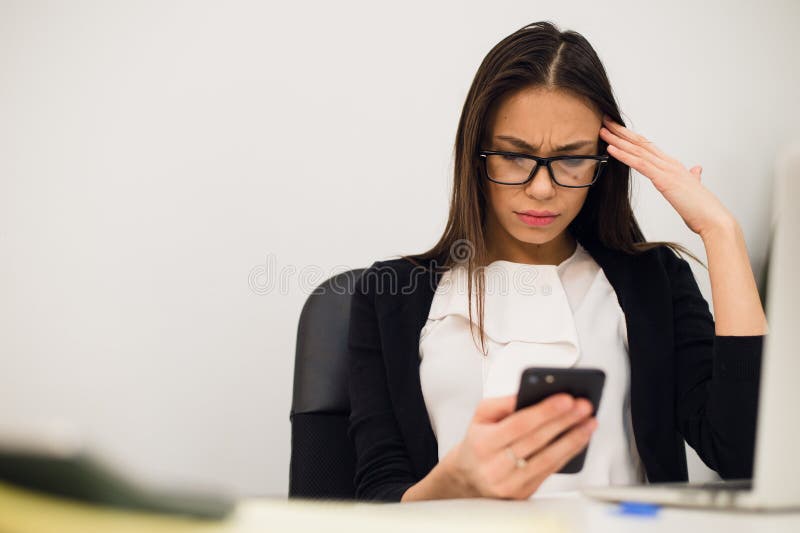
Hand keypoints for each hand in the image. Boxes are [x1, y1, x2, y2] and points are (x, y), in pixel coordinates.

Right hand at [441, 393, 596, 499]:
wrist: (469, 476)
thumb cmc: (479, 441)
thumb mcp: (481, 416)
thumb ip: (503, 403)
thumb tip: (531, 393)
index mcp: (483, 443)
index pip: (519, 425)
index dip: (545, 412)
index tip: (566, 399)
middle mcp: (495, 467)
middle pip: (537, 441)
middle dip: (564, 421)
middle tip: (583, 406)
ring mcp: (511, 484)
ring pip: (548, 460)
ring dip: (573, 439)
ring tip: (589, 422)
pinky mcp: (524, 493)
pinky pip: (551, 471)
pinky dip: (569, 453)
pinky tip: (579, 439)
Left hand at [599, 115, 734, 237]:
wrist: (713, 219)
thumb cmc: (702, 209)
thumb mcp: (693, 189)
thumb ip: (693, 178)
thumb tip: (696, 170)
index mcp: (674, 166)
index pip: (649, 147)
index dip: (632, 137)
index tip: (617, 130)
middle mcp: (669, 164)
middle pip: (641, 143)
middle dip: (622, 132)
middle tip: (606, 121)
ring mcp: (667, 170)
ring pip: (638, 150)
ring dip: (618, 140)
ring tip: (603, 131)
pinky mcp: (664, 180)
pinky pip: (639, 164)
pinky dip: (624, 156)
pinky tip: (611, 149)